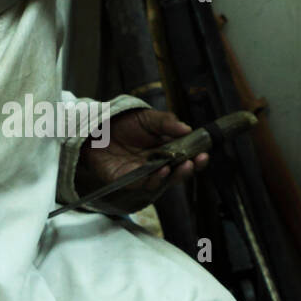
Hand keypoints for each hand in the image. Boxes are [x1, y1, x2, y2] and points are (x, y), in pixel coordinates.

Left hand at [75, 107, 208, 213]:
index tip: (204, 154)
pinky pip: (141, 183)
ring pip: (161, 181)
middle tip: (196, 161)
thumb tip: (188, 128)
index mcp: (165, 150)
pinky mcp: (125, 179)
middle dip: (188, 169)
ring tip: (180, 165)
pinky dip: (152, 179)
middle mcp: (156, 165)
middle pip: (176, 173)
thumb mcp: (148, 118)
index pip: (185, 158)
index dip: (196, 158)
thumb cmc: (123, 122)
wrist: (96, 126)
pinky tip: (160, 170)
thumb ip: (166, 122)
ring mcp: (141, 174)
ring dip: (173, 175)